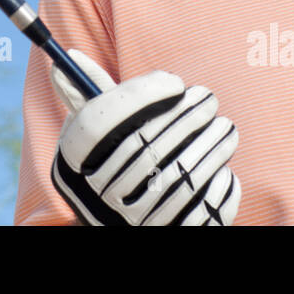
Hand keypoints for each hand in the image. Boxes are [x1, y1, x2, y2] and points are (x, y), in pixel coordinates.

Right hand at [49, 49, 240, 225]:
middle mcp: (96, 197)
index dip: (141, 96)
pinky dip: (217, 186)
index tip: (176, 81)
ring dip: (211, 148)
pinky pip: (199, 211)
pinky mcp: (168, 234)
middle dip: (188, 118)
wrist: (120, 221)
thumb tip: (67, 59)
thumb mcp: (92, 129)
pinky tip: (222, 168)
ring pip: (179, 178)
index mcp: (74, 162)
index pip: (100, 121)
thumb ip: (85, 94)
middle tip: (209, 98)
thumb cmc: (110, 158)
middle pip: (146, 149)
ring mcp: (132, 221)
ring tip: (226, 128)